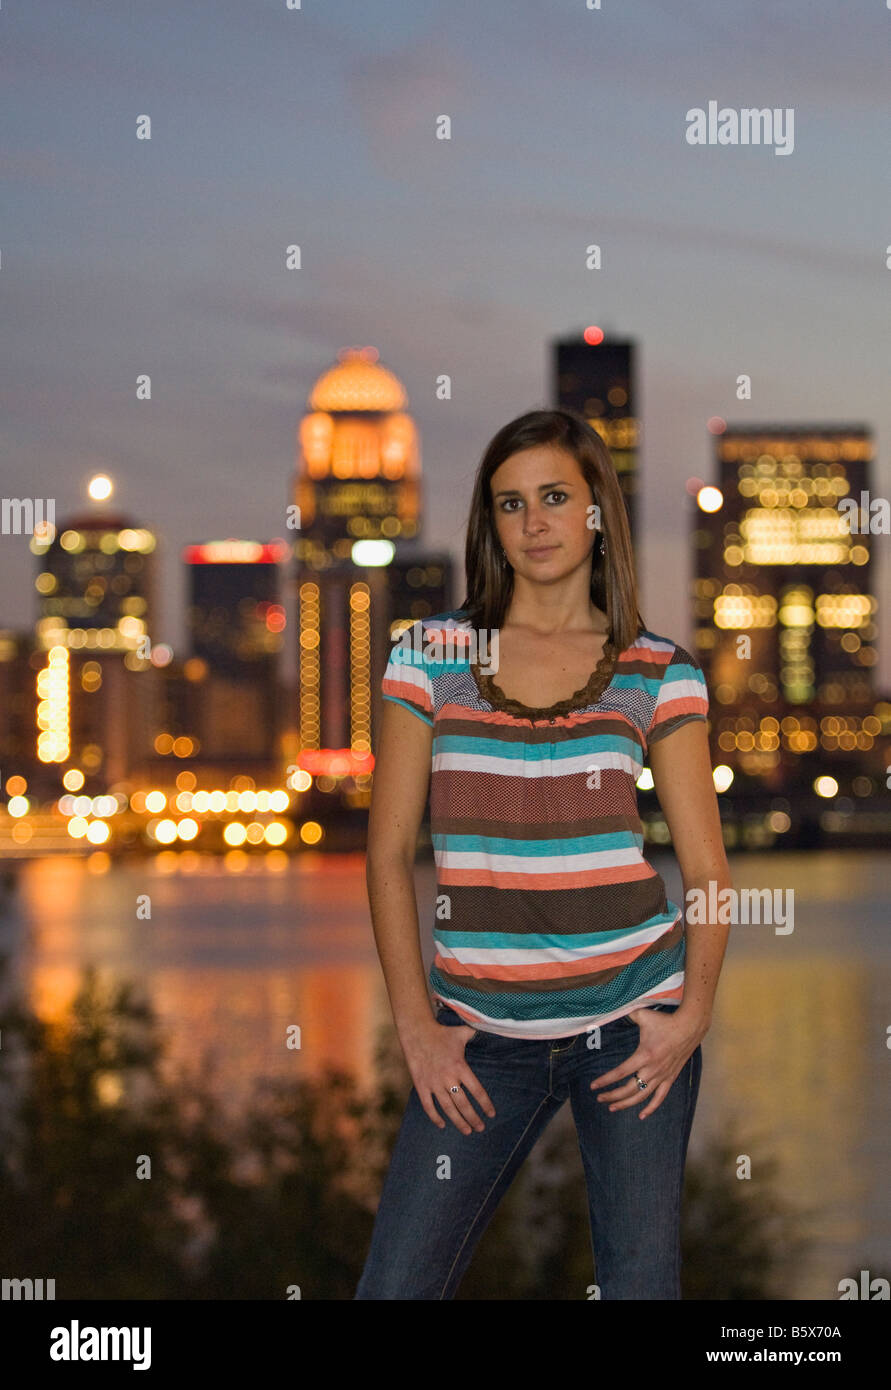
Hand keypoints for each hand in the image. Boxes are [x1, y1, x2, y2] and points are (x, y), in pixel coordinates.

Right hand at [401, 1018, 495, 1135]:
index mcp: (460, 1067)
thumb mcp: (462, 1033)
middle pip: (463, 1104)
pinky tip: (442, 1125)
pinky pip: (428, 1106)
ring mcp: (434, 1083)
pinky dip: (435, 1117)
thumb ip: (477, 1035)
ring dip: (458, 1122)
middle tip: (481, 1128)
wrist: (417, 1032)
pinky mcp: (421, 1085)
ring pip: (448, 1109)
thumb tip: (494, 1028)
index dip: (485, 1104)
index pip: (477, 1091)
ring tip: (467, 1131)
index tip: (491, 1114)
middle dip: (473, 1118)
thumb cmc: (442, 1033)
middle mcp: (448, 1078)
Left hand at [589, 1007, 708, 1119]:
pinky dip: (651, 1108)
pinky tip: (642, 1116)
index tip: (594, 1086)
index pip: (620, 1073)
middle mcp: (653, 1069)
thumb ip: (627, 1015)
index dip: (606, 1080)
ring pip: (642, 1096)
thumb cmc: (665, 1021)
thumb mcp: (643, 1016)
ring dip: (626, 1104)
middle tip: (599, 1098)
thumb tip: (612, 1011)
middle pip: (629, 1089)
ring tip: (612, 1107)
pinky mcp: (670, 1078)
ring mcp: (662, 1076)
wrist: (689, 1027)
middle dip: (612, 1095)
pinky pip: (660, 1098)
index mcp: (644, 1055)